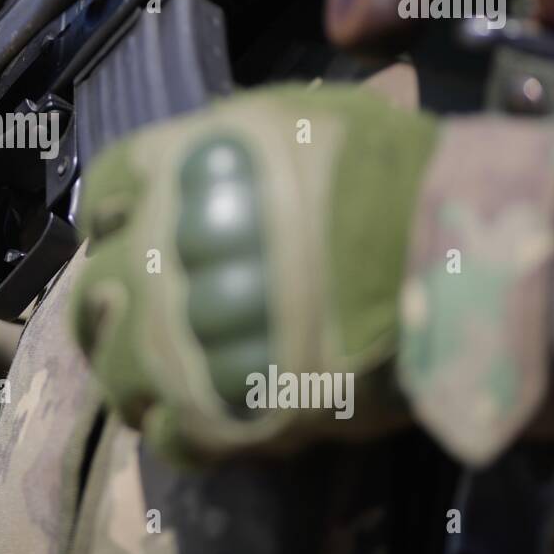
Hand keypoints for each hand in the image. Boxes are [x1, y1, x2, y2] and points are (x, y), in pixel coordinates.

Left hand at [72, 85, 438, 463]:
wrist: (455, 261)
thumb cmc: (392, 176)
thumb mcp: (303, 119)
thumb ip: (231, 143)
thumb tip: (200, 165)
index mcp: (175, 177)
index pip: (105, 196)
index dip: (119, 218)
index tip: (139, 234)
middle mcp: (158, 252)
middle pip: (98, 290)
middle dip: (114, 304)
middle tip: (146, 316)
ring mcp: (178, 338)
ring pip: (116, 371)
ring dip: (135, 375)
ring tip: (168, 379)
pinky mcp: (213, 414)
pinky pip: (165, 435)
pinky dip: (176, 431)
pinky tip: (202, 421)